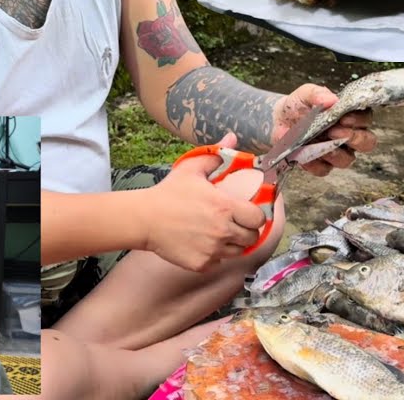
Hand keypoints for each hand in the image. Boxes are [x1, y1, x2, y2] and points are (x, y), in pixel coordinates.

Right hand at [142, 133, 268, 273]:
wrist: (144, 219)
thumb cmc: (168, 193)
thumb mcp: (191, 169)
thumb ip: (216, 155)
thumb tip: (232, 137)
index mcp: (225, 207)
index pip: (258, 218)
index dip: (256, 216)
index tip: (248, 212)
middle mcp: (223, 231)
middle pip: (251, 238)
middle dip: (247, 231)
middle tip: (236, 223)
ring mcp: (213, 250)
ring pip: (237, 252)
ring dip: (232, 243)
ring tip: (219, 233)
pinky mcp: (201, 264)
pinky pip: (218, 262)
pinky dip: (214, 255)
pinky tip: (203, 243)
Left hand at [274, 84, 376, 176]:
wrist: (278, 120)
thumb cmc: (297, 106)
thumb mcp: (305, 94)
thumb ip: (317, 93)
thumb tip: (331, 99)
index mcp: (349, 116)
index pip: (365, 119)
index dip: (359, 120)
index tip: (345, 118)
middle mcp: (347, 135)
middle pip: (367, 142)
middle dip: (355, 139)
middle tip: (335, 132)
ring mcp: (336, 151)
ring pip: (347, 160)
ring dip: (335, 153)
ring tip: (319, 144)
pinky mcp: (321, 164)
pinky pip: (324, 169)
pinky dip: (314, 164)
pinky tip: (305, 154)